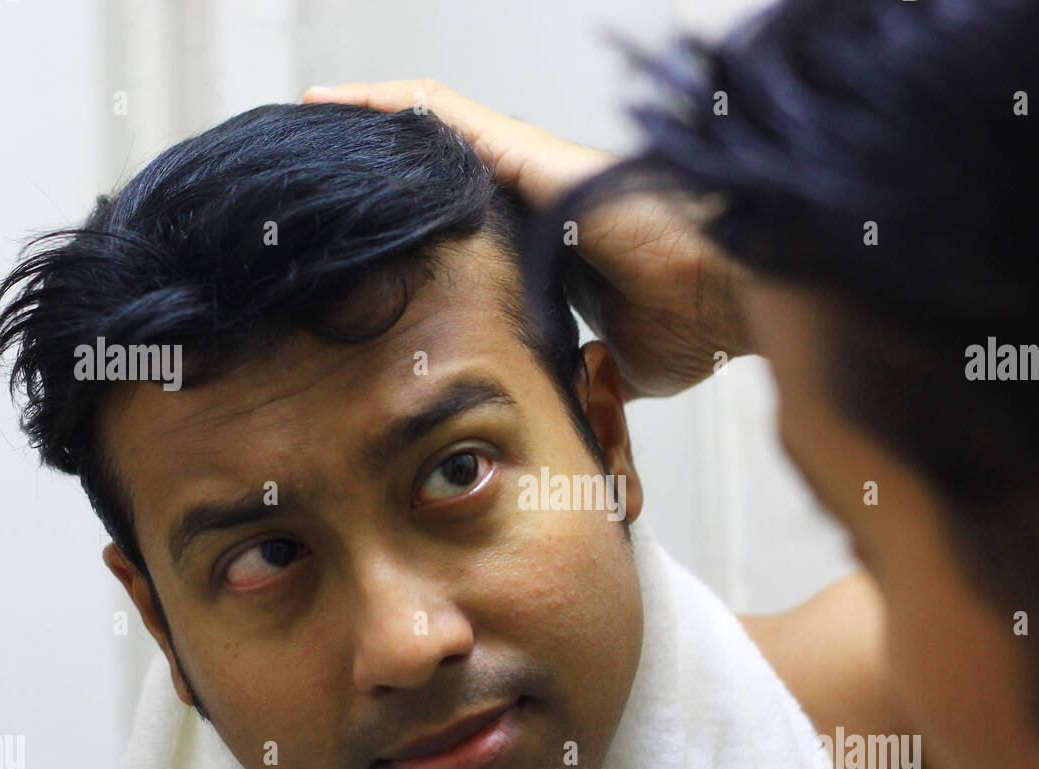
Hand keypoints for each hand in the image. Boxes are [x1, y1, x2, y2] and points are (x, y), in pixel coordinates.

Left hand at [303, 79, 753, 398]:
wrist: (731, 289)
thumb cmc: (694, 317)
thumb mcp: (625, 363)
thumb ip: (592, 367)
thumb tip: (581, 392)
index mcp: (554, 238)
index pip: (471, 221)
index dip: (421, 224)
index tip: (367, 242)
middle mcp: (538, 192)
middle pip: (443, 170)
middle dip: (382, 172)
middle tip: (318, 180)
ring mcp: (533, 166)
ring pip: (432, 131)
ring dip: (371, 129)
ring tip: (307, 125)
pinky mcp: (530, 152)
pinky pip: (441, 115)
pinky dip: (386, 107)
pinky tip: (334, 106)